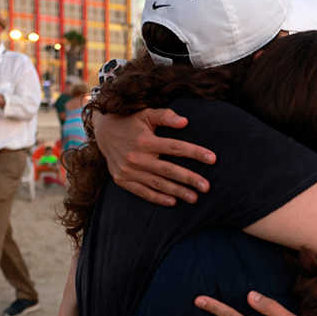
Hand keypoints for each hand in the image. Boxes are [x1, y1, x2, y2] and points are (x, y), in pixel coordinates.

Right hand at [93, 108, 217, 205]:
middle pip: (169, 170)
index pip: (175, 148)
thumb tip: (185, 121)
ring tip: (194, 198)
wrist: (103, 132)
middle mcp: (137, 157)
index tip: (213, 159)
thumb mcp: (146, 114)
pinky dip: (157, 198)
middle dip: (189, 179)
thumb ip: (165, 116)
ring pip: (157, 184)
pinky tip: (173, 201)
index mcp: (145, 141)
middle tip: (207, 187)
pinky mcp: (122, 180)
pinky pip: (142, 192)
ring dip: (177, 192)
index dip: (195, 153)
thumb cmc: (131, 121)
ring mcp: (128, 170)